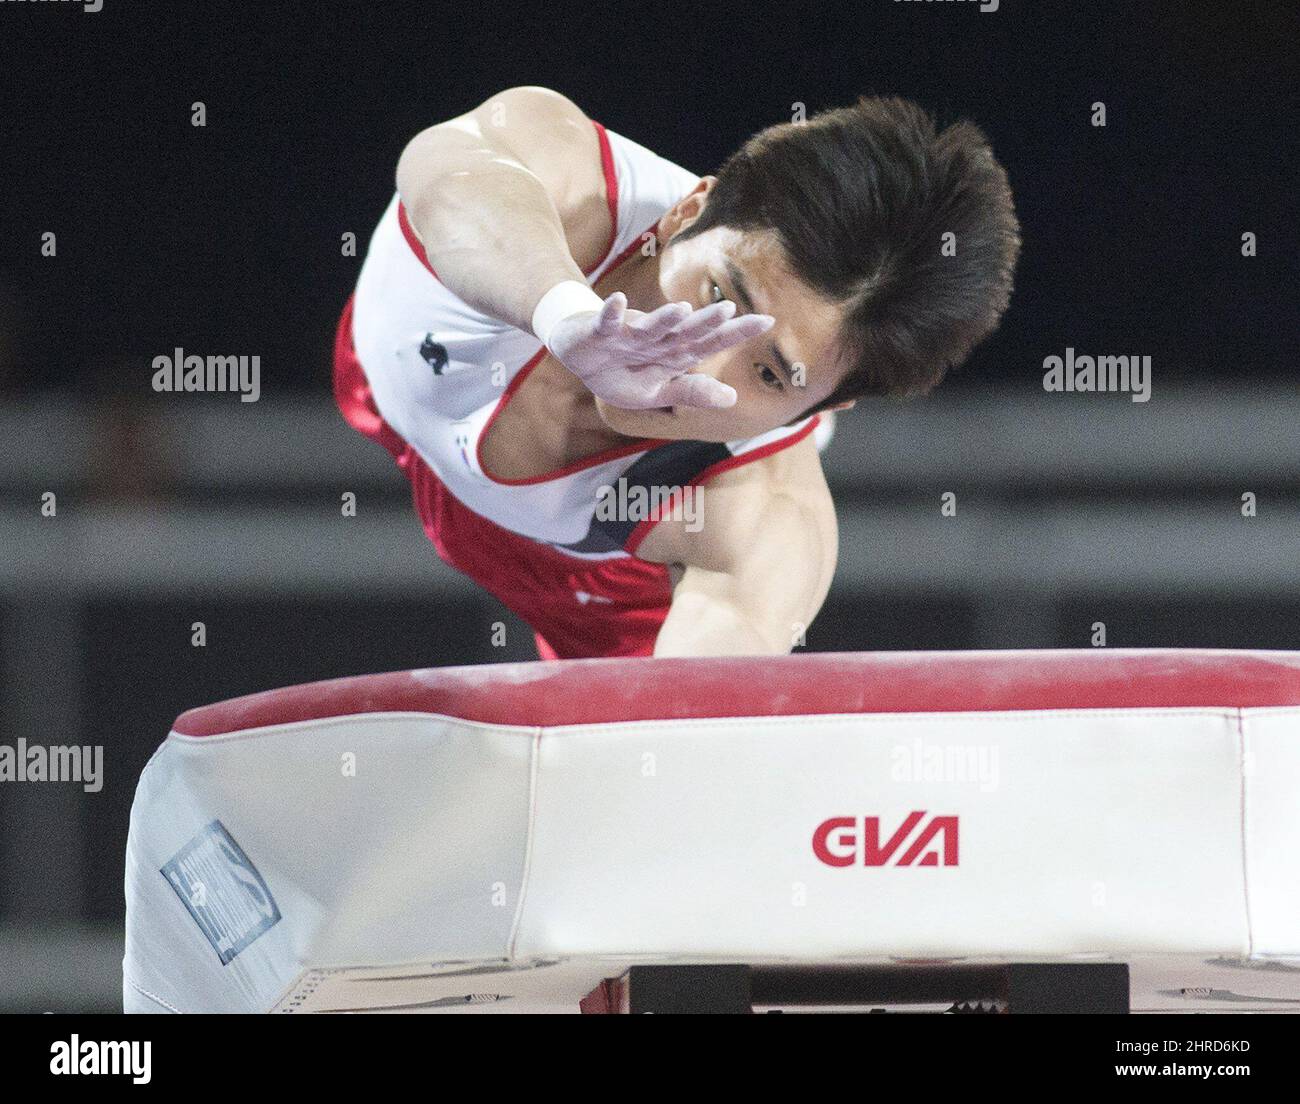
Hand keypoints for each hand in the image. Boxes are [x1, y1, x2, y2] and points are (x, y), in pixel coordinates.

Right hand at [546, 291, 774, 409]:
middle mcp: (659, 338)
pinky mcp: (602, 330)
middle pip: (686, 330)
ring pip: (650, 325)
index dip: (736, 332)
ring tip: (682, 310)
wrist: (581, 355)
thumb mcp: (658, 391)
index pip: (711, 342)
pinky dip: (611, 313)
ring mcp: (630, 333)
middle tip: (729, 309)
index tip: (768, 321)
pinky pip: (607, 321)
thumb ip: (691, 393)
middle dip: (705, 321)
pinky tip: (617, 301)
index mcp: (675, 353)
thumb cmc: (623, 372)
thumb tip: (733, 398)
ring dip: (663, 317)